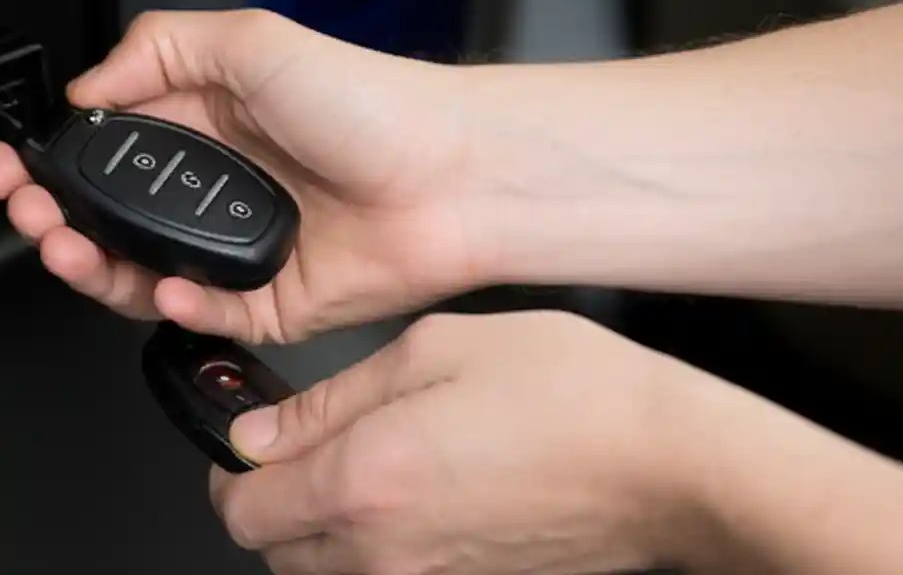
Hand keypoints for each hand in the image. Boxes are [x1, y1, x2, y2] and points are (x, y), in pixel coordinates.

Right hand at [0, 9, 491, 343]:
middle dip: (54, 217)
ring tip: (71, 249)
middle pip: (107, 218)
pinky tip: (166, 287)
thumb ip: (162, 49)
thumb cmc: (376, 106)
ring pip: (140, 274)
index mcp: (203, 125)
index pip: (102, 149)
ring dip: (95, 266)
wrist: (454, 176)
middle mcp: (215, 189)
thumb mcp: (256, 42)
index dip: (49, 160)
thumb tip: (90, 85)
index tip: (11, 166)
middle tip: (31, 213)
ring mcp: (237, 249)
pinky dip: (173, 306)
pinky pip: (201, 315)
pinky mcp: (267, 302)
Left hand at [210, 311, 730, 573]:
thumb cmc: (572, 394)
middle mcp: (385, 551)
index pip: (241, 511)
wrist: (670, 466)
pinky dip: (376, 547)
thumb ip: (330, 399)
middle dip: (274, 499)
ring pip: (322, 573)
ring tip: (373, 464)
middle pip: (274, 550)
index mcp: (365, 481)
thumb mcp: (434, 350)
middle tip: (313, 445)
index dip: (233, 472)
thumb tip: (259, 433)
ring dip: (321, 526)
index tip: (255, 440)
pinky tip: (420, 492)